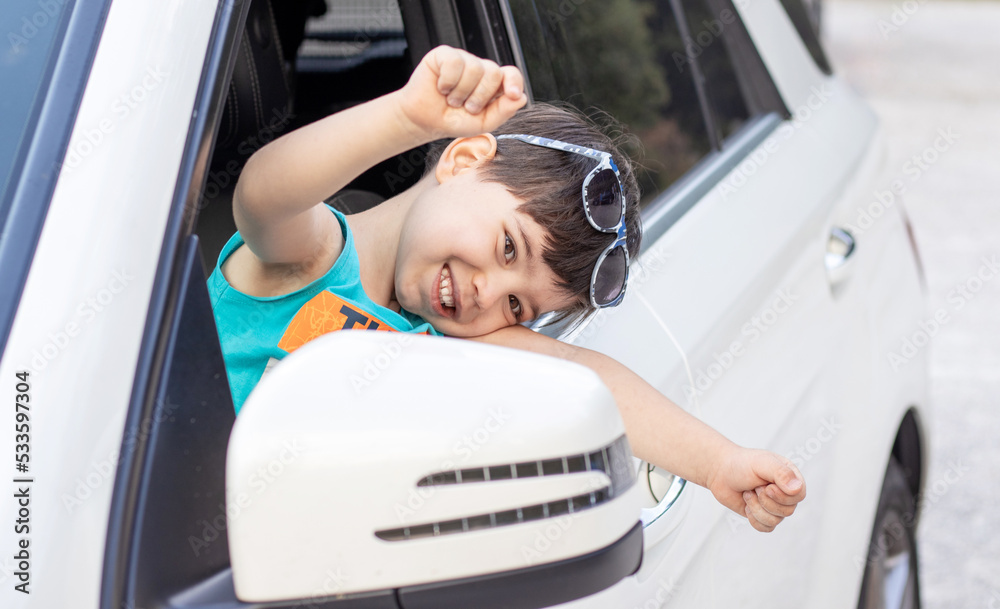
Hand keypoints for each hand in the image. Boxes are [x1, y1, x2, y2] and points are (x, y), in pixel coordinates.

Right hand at [393, 45, 526, 140]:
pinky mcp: (444, 55)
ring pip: (475, 68)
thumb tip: (522, 98)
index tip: (514, 94)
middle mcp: (480, 69)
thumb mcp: (482, 123)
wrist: (424, 121)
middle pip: (494, 72)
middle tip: (467, 107)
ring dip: (461, 92)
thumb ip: (503, 111)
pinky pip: (455, 62)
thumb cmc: (453, 121)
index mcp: (492, 85)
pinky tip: (442, 87)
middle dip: (481, 96)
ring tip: (451, 100)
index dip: (515, 81)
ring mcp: (463, 60)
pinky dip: (448, 81)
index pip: (511, 74)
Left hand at [706, 447, 805, 532]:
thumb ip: (781, 473)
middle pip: (788, 511)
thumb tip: (797, 489)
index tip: (767, 486)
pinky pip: (766, 528)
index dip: (783, 496)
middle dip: (766, 501)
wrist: (720, 472)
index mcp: (790, 477)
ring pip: (775, 520)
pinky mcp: (762, 516)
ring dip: (756, 508)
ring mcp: (774, 505)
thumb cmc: (741, 464)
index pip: (799, 495)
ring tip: (748, 493)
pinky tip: (746, 506)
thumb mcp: (762, 463)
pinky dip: (754, 519)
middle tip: (755, 487)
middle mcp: (785, 492)